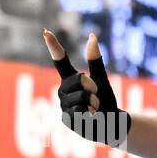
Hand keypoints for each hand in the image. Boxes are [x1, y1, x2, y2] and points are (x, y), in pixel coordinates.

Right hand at [43, 29, 129, 147]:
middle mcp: (63, 91)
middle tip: (96, 98)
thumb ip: (95, 60)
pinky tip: (90, 118)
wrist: (111, 125)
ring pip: (81, 96)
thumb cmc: (105, 101)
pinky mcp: (66, 119)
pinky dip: (91, 113)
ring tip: (93, 110)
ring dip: (94, 102)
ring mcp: (63, 105)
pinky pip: (81, 110)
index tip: (46, 32)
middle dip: (92, 86)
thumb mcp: (102, 80)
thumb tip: (92, 35)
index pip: (60, 61)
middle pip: (79, 79)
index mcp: (71, 79)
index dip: (54, 46)